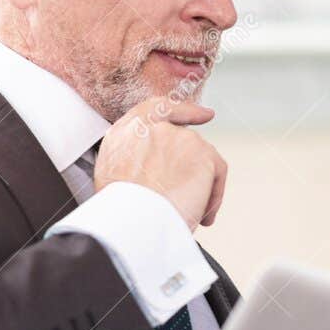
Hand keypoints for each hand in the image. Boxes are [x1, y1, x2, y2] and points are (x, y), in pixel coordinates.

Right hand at [93, 97, 227, 229]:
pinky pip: (217, 172)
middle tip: (184, 200)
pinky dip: (213, 195)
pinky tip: (202, 216)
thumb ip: (134, 162)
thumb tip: (154, 174)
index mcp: (125, 131)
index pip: (158, 109)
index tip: (204, 114)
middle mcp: (152, 127)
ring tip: (186, 215)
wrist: (132, 221)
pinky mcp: (202, 152)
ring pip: (202, 161)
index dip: (184, 111)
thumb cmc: (120, 212)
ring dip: (198, 188)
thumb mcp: (112, 177)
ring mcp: (179, 136)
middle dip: (190, 169)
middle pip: (184, 141)